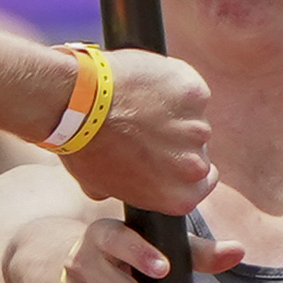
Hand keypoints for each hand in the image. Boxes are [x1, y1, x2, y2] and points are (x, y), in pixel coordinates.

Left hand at [63, 51, 211, 213]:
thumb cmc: (84, 146)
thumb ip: (128, 188)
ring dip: (174, 109)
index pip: (203, 183)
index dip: (184, 167)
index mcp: (179, 198)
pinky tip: (145, 84)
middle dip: (178, 137)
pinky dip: (172, 83)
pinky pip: (188, 87)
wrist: (79, 104)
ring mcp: (197, 128)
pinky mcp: (195, 93)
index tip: (168, 153)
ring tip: (140, 102)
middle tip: (147, 125)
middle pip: (199, 148)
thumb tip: (124, 184)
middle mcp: (194, 167)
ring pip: (194, 115)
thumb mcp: (101, 185)